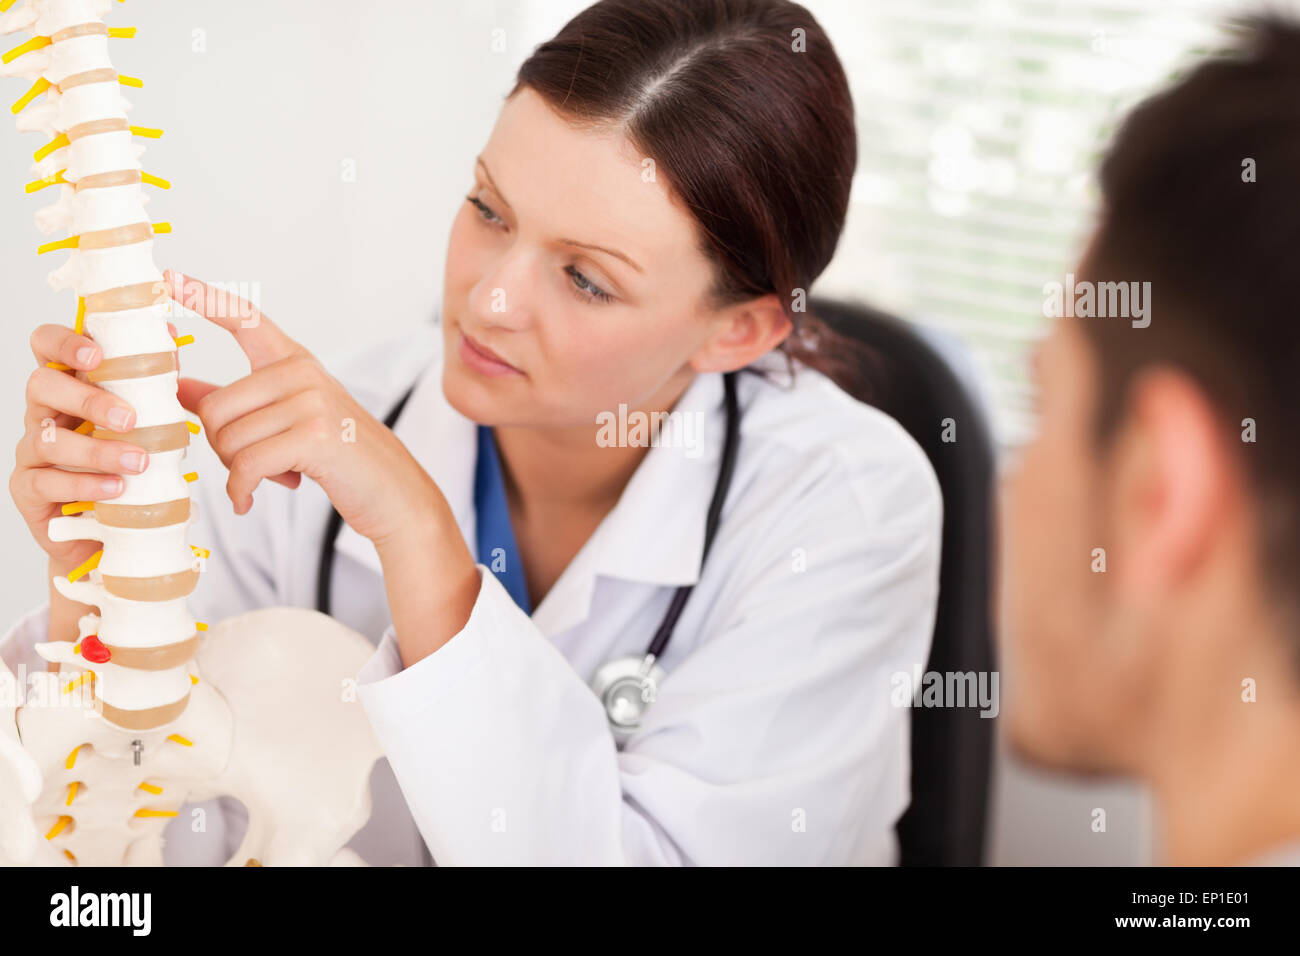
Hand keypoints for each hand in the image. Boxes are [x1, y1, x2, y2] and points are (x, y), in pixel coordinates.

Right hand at [9, 323, 153, 570]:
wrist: (116, 525)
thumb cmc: (129, 464)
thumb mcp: (147, 421)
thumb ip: (152, 382)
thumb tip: (167, 337)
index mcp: (69, 387)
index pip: (47, 346)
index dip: (64, 342)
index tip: (97, 355)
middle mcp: (43, 414)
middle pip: (40, 386)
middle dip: (86, 399)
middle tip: (130, 418)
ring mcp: (31, 452)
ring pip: (48, 440)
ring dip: (97, 450)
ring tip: (138, 462)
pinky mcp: (28, 489)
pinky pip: (47, 482)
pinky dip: (86, 484)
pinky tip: (116, 489)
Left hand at [165, 270, 440, 543]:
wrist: (393, 491)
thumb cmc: (338, 456)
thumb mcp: (285, 421)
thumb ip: (235, 403)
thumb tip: (180, 388)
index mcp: (294, 362)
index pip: (245, 319)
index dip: (204, 298)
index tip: (168, 279)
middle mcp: (302, 372)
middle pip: (215, 408)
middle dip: (221, 448)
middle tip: (251, 467)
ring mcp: (311, 401)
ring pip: (228, 440)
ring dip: (237, 472)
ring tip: (270, 477)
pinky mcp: (314, 436)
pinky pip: (247, 465)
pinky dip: (240, 490)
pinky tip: (246, 501)